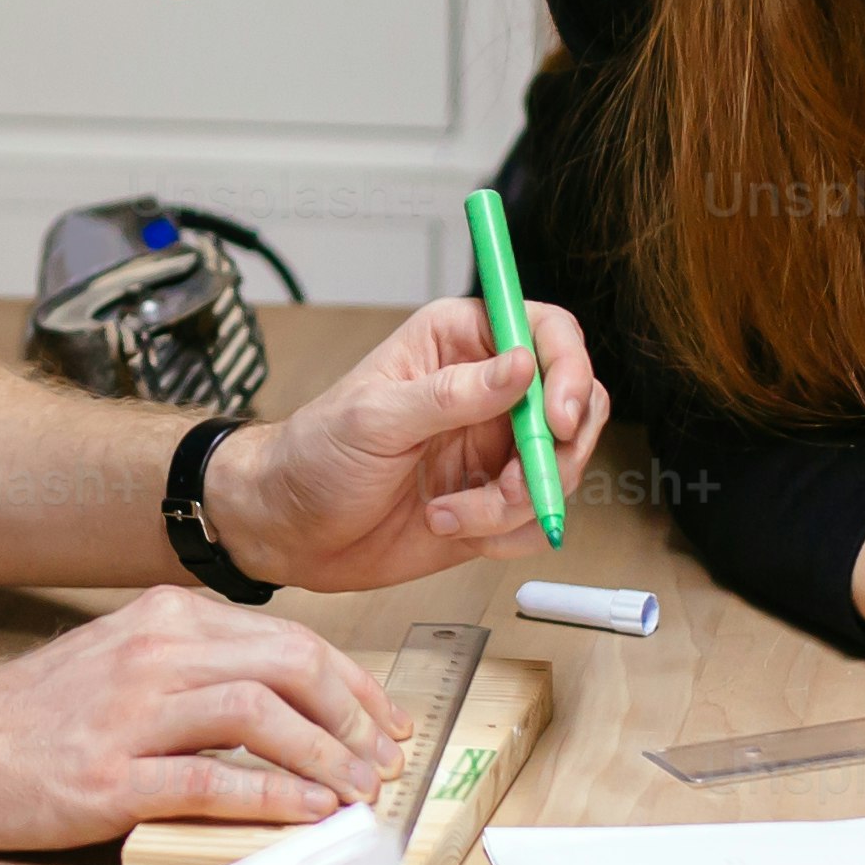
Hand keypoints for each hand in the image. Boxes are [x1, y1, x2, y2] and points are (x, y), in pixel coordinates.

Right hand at [0, 589, 399, 848]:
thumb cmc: (30, 717)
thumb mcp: (119, 660)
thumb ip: (194, 667)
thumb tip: (283, 702)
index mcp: (162, 618)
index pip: (288, 639)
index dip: (351, 683)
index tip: (382, 721)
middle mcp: (152, 653)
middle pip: (289, 666)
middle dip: (352, 716)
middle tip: (382, 760)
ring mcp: (130, 713)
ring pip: (261, 715)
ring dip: (325, 757)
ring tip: (358, 792)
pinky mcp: (109, 777)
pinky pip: (212, 779)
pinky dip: (272, 795)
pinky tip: (306, 813)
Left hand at [204, 294, 614, 589]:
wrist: (288, 530)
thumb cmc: (314, 456)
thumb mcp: (376, 417)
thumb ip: (452, 394)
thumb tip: (522, 366)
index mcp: (459, 342)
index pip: (545, 332)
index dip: (568, 370)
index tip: (555, 418)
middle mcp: (487, 390)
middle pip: (575, 404)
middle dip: (553, 452)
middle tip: (515, 483)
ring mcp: (495, 447)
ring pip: (561, 468)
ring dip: (516, 502)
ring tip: (451, 513)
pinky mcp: (494, 500)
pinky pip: (537, 517)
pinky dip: (507, 532)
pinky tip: (450, 527)